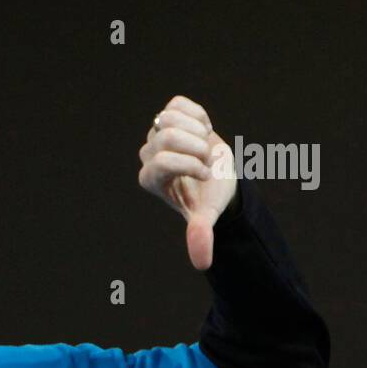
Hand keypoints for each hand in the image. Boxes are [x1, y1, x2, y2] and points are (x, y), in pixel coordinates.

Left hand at [138, 95, 235, 269]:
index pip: (163, 161)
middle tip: (206, 161)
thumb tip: (201, 263)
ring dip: (197, 130)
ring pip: (170, 116)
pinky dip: (198, 115)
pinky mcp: (170, 115)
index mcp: (151, 178)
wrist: (218, 175)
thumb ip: (200, 234)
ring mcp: (157, 134)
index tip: (205, 175)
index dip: (191, 164)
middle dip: (197, 147)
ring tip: (204, 146)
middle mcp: (148, 155)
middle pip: (168, 135)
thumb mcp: (206, 214)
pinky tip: (202, 131)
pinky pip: (179, 103)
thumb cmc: (209, 195)